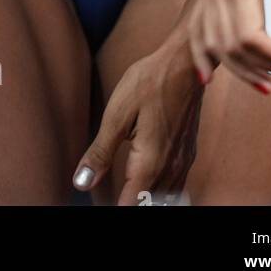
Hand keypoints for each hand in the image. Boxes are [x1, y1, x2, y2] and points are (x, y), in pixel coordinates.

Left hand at [72, 44, 203, 204]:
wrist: (185, 62)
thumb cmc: (151, 81)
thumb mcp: (117, 113)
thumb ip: (100, 151)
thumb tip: (82, 181)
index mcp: (150, 162)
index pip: (132, 204)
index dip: (117, 208)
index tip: (102, 204)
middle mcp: (171, 167)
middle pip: (151, 204)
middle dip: (131, 204)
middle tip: (112, 198)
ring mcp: (183, 160)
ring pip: (166, 198)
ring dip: (148, 200)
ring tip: (129, 195)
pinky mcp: (188, 151)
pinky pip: (177, 185)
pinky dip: (162, 192)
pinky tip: (151, 184)